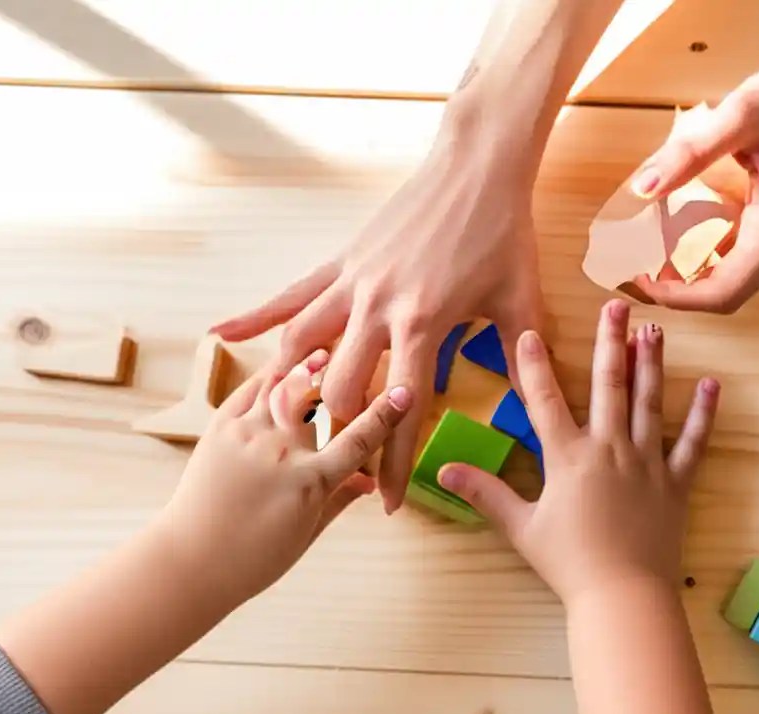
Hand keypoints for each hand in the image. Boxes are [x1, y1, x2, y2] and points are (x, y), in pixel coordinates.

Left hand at [157, 350, 412, 604]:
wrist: (189, 562)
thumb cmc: (253, 559)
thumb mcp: (307, 533)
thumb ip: (341, 499)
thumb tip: (371, 481)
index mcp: (309, 483)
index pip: (359, 440)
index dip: (386, 415)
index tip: (406, 392)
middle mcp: (280, 452)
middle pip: (322, 398)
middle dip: (343, 374)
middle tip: (360, 354)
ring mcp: (248, 436)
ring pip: (286, 384)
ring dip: (308, 364)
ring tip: (325, 346)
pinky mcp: (220, 428)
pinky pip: (252, 389)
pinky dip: (272, 374)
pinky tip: (285, 363)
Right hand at [211, 137, 543, 513]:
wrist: (476, 166)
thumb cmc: (503, 233)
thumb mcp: (520, 302)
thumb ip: (523, 358)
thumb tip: (537, 406)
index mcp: (424, 325)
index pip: (400, 411)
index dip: (394, 462)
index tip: (388, 502)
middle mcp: (377, 308)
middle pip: (337, 388)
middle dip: (334, 436)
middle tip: (333, 470)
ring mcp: (353, 282)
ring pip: (302, 344)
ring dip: (290, 386)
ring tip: (279, 425)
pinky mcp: (341, 260)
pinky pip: (292, 294)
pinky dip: (256, 315)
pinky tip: (221, 333)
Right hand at [439, 299, 720, 604]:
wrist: (622, 595)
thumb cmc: (568, 564)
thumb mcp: (521, 528)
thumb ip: (485, 493)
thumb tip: (444, 470)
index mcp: (568, 458)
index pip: (544, 402)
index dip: (535, 366)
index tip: (531, 332)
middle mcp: (609, 450)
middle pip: (608, 386)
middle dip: (610, 342)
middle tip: (617, 306)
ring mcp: (646, 463)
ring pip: (650, 403)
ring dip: (652, 364)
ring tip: (654, 329)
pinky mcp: (675, 482)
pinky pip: (692, 443)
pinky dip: (703, 414)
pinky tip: (711, 385)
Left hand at [629, 56, 758, 312]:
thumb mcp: (741, 115)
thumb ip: (690, 154)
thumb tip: (642, 190)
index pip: (721, 294)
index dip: (675, 297)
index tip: (638, 278)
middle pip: (723, 293)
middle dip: (676, 288)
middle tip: (633, 264)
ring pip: (729, 276)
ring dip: (687, 270)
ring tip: (647, 247)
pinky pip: (736, 252)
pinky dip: (703, 248)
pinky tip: (677, 224)